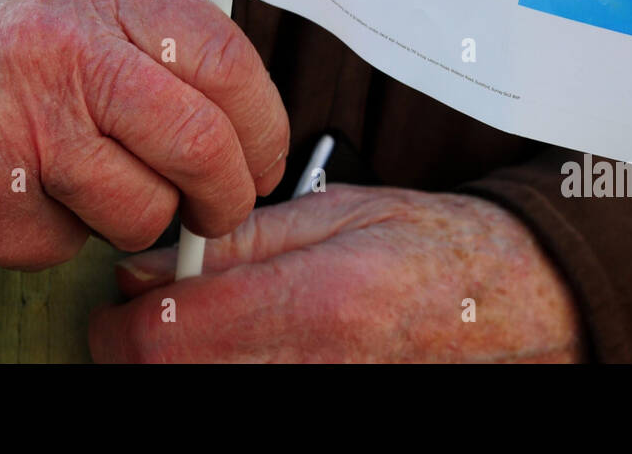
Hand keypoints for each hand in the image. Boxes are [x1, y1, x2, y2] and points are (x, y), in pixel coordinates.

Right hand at [0, 0, 287, 268]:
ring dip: (125, 217)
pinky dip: (45, 233)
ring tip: (75, 184)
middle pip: (199, 144)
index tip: (265, 152)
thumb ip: (131, 25)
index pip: (223, 55)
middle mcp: (54, 47)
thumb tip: (224, 91)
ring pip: (137, 210)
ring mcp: (10, 126)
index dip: (264, 120)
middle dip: (226, 195)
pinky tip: (5, 189)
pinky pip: (58, 244)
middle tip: (217, 209)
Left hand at [89, 183, 584, 361]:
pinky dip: (220, 377)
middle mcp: (316, 372)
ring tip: (208, 326)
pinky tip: (240, 351)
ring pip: (198, 397)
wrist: (511, 307)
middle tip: (155, 311)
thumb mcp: (335, 212)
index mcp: (317, 303)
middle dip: (141, 350)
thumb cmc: (434, 253)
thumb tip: (150, 268)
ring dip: (181, 365)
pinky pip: (242, 403)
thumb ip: (236, 242)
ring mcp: (319, 404)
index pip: (164, 340)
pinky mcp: (321, 419)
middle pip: (169, 383)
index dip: (120, 324)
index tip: (125, 299)